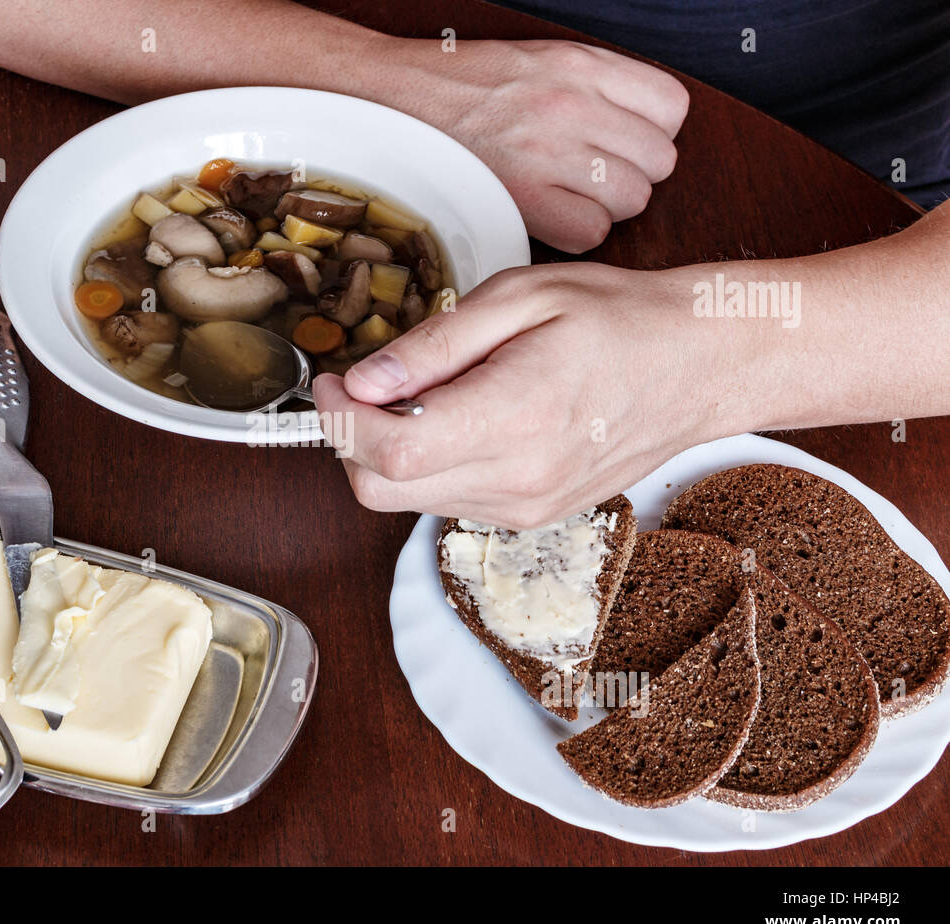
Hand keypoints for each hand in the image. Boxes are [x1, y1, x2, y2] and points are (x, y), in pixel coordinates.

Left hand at [312, 262, 733, 528]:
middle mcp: (517, 482)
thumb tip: (363, 382)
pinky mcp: (531, 516)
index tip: (331, 379)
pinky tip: (460, 417)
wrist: (700, 367)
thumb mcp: (521, 298)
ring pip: (409, 501)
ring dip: (391, 451)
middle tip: (361, 387)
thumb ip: (434, 345)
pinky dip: (430, 464)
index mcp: (513, 420)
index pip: (387, 452)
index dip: (336, 418)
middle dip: (349, 440)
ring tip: (426, 392)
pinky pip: (448, 500)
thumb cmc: (621, 320)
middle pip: (381, 490)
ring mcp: (525, 509)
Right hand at [382, 38, 688, 252]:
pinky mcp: (524, 197)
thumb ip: (596, 87)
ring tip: (568, 197)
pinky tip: (551, 218)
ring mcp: (549, 152)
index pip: (670, 108)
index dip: (652, 133)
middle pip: (658, 161)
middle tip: (593, 178)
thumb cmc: (460, 86)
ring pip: (632, 200)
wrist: (393, 99)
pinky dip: (578, 233)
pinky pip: (592, 232)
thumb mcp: (541, 61)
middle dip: (633, 174)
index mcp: (581, 65)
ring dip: (607, 208)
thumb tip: (637, 124)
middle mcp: (573, 104)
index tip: (623, 143)